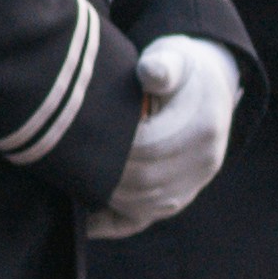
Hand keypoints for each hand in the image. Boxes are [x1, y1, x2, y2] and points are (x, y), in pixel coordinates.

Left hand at [89, 32, 242, 240]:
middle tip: (68, 163)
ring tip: (73, 182)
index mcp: (203, 128)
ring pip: (144, 205)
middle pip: (146, 182)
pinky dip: (113, 222)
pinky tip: (86, 220)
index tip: (83, 137)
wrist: (209, 85)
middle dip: (105, 175)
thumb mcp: (173, 56)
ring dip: (107, 197)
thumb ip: (162, 64)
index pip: (151, 148)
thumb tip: (150, 73)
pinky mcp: (180, 196)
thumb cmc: (181, 68)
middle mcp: (204, 162)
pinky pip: (144, 219)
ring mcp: (193, 184)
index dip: (115, 146)